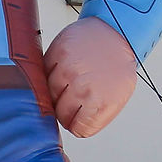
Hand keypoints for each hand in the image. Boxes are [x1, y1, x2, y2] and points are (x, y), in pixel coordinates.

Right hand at [44, 17, 136, 137]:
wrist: (117, 32)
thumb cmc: (116, 65)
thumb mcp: (117, 96)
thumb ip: (96, 115)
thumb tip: (77, 127)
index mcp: (101, 102)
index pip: (78, 129)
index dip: (76, 125)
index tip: (76, 120)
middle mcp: (83, 87)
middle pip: (60, 114)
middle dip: (65, 112)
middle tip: (71, 104)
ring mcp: (68, 69)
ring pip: (49, 95)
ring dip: (56, 93)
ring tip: (68, 85)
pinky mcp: (58, 53)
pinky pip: (44, 73)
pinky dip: (50, 75)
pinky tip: (62, 72)